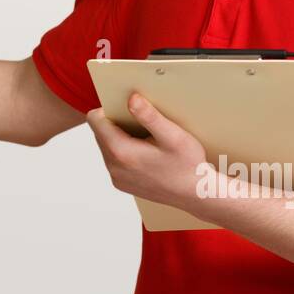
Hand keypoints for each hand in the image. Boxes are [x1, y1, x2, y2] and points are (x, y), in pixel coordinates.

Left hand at [87, 92, 213, 211]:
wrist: (198, 195)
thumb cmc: (189, 165)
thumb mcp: (173, 136)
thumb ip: (149, 116)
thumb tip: (131, 98)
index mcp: (121, 152)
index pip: (95, 120)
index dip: (109, 108)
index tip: (127, 107)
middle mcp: (113, 167)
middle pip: (100, 132)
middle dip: (116, 122)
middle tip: (141, 122)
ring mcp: (116, 178)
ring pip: (106, 146)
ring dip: (120, 137)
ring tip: (145, 137)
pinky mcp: (122, 184)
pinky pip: (113, 160)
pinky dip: (124, 151)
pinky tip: (146, 152)